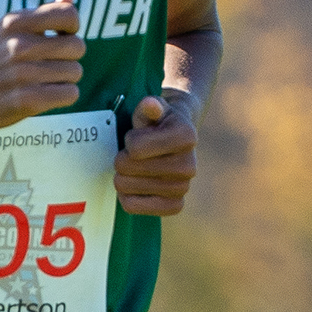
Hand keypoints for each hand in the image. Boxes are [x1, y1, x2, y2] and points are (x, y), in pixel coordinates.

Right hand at [0, 0, 85, 133]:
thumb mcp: (6, 31)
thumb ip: (40, 14)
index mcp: (14, 22)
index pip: (69, 14)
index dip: (73, 27)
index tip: (61, 37)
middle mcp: (18, 45)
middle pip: (77, 46)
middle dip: (70, 57)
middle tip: (51, 64)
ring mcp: (23, 73)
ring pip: (76, 71)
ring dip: (65, 78)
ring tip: (43, 80)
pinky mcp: (27, 100)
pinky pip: (71, 93)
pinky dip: (64, 95)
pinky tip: (46, 94)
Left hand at [114, 94, 197, 215]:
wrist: (176, 144)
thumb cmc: (158, 124)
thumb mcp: (153, 110)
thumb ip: (149, 106)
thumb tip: (151, 104)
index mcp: (186, 136)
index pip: (134, 147)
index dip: (129, 140)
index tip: (139, 137)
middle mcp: (189, 165)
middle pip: (127, 167)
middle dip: (122, 158)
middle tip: (134, 155)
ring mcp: (183, 188)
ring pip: (125, 187)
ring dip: (122, 176)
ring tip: (135, 168)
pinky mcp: (174, 206)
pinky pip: (132, 206)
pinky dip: (125, 196)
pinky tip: (134, 185)